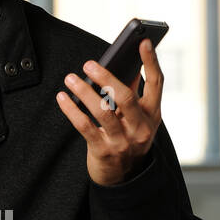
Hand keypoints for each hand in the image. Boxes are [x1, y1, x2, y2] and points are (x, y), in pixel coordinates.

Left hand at [56, 38, 162, 185]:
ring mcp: (123, 141)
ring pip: (103, 110)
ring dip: (84, 91)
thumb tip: (123, 65)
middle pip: (126, 96)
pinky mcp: (103, 151)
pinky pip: (85, 126)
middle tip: (89, 63)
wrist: (123, 178)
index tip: (143, 41)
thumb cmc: (128, 139)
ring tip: (70, 78)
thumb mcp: (138, 119)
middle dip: (106, 77)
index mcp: (153, 115)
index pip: (157, 83)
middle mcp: (141, 128)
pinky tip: (62, 98)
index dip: (151, 61)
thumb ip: (132, 94)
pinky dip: (72, 110)